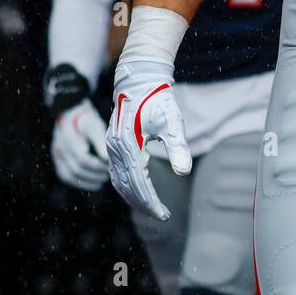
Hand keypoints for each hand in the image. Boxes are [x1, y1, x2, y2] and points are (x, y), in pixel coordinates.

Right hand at [52, 99, 109, 190]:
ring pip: (69, 175)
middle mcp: (60, 147)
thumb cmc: (86, 118)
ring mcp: (56, 154)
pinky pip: (65, 176)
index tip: (110, 165)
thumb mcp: (95, 124)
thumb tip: (106, 159)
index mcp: (69, 137)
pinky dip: (79, 182)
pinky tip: (94, 183)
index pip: (82, 158)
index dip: (97, 164)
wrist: (70, 112)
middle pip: (76, 168)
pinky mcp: (57, 159)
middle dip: (94, 174)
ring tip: (103, 180)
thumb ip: (100, 141)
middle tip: (109, 174)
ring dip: (87, 181)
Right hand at [106, 59, 190, 219]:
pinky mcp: (113, 144)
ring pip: (119, 181)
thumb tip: (184, 171)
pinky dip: (128, 185)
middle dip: (143, 203)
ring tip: (152, 207)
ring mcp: (111, 146)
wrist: (140, 79)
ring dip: (134, 196)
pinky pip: (117, 172)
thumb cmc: (159, 99)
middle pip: (125, 186)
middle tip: (162, 215)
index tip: (164, 214)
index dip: (150, 201)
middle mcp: (114, 148)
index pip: (137, 183)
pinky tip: (141, 190)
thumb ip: (178, 146)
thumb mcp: (171, 121)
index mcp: (127, 144)